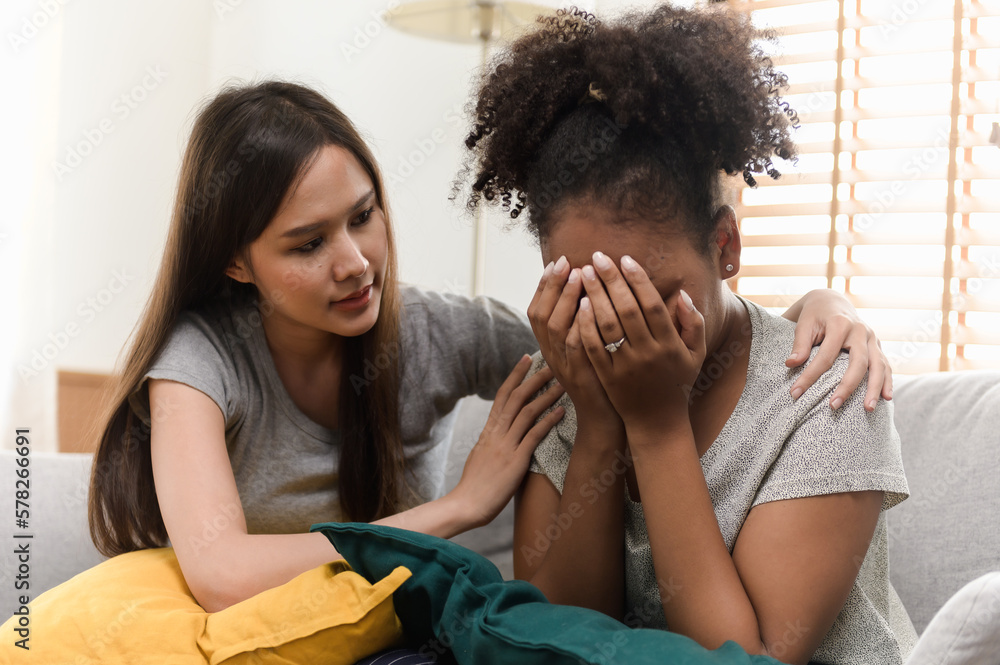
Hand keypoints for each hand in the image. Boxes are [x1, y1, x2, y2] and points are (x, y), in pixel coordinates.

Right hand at [454, 355, 564, 528]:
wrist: (466, 504)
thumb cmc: (474, 485)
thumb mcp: (481, 455)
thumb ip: (493, 442)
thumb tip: (501, 435)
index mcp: (488, 431)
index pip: (502, 395)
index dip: (515, 376)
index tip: (526, 359)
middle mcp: (496, 433)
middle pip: (517, 398)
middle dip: (535, 378)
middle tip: (551, 364)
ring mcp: (505, 445)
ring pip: (527, 412)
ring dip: (546, 396)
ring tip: (563, 384)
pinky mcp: (515, 460)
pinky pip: (534, 435)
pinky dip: (548, 421)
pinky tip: (561, 412)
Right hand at [528, 257, 617, 416]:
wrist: (604, 418)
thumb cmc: (599, 379)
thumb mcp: (583, 349)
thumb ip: (579, 324)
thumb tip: (585, 290)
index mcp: (549, 348)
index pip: (536, 311)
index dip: (543, 286)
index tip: (556, 262)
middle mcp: (551, 355)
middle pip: (541, 315)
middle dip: (552, 285)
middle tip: (566, 261)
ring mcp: (564, 366)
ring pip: (555, 327)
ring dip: (565, 299)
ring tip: (579, 275)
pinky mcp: (581, 374)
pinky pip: (576, 345)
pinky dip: (580, 323)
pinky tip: (590, 304)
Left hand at [576, 252, 705, 434]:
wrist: (658, 422)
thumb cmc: (677, 382)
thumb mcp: (695, 354)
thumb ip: (693, 323)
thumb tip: (681, 293)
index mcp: (670, 344)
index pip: (652, 305)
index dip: (638, 280)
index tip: (625, 259)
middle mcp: (648, 353)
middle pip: (626, 310)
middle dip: (611, 280)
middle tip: (597, 257)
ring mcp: (626, 366)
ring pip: (607, 326)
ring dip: (594, 296)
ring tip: (584, 273)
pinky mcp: (607, 377)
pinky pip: (594, 347)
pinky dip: (585, 325)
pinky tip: (579, 304)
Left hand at [783, 289, 892, 410]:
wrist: (833, 301)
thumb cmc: (815, 315)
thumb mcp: (804, 324)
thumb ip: (800, 344)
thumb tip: (791, 364)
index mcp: (840, 324)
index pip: (825, 356)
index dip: (810, 376)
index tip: (795, 393)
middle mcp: (860, 331)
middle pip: (859, 362)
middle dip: (847, 386)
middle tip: (834, 406)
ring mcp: (872, 338)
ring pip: (878, 365)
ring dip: (874, 388)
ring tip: (868, 409)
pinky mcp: (877, 345)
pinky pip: (885, 365)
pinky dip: (887, 381)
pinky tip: (886, 398)